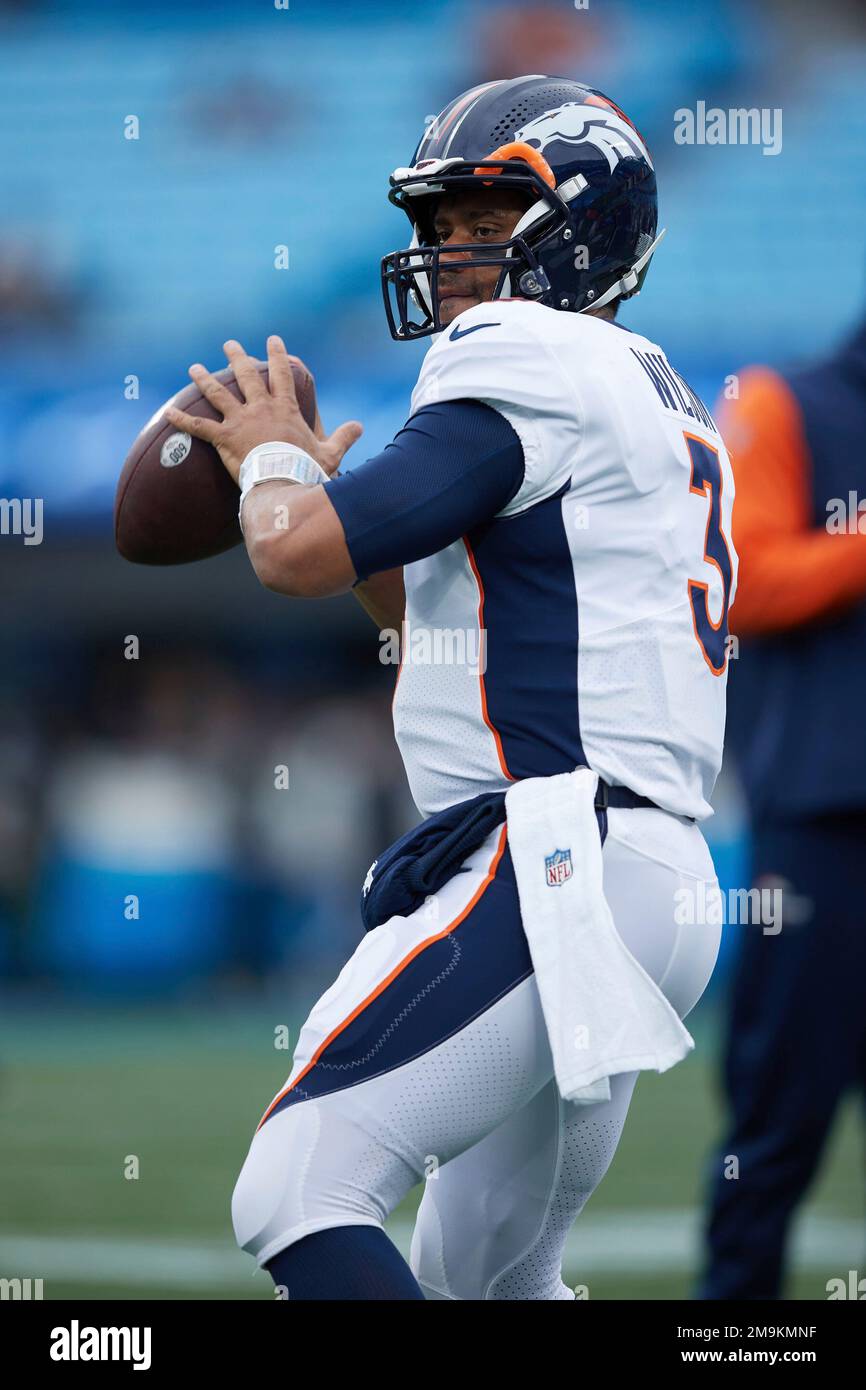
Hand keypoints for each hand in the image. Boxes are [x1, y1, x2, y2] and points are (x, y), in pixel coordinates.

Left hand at [165, 335, 362, 482]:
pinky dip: (183, 419)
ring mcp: (240, 421)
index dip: (277, 355)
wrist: (285, 482)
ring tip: (193, 368)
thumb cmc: (308, 469)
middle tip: (229, 344)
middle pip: (246, 376)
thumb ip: (344, 437)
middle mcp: (261, 408)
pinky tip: (168, 412)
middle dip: (237, 358)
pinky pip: (199, 427)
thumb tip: (359, 427)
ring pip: (219, 394)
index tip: (273, 340)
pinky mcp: (224, 438)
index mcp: (285, 409)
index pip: (281, 374)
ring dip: (205, 380)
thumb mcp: (331, 452)